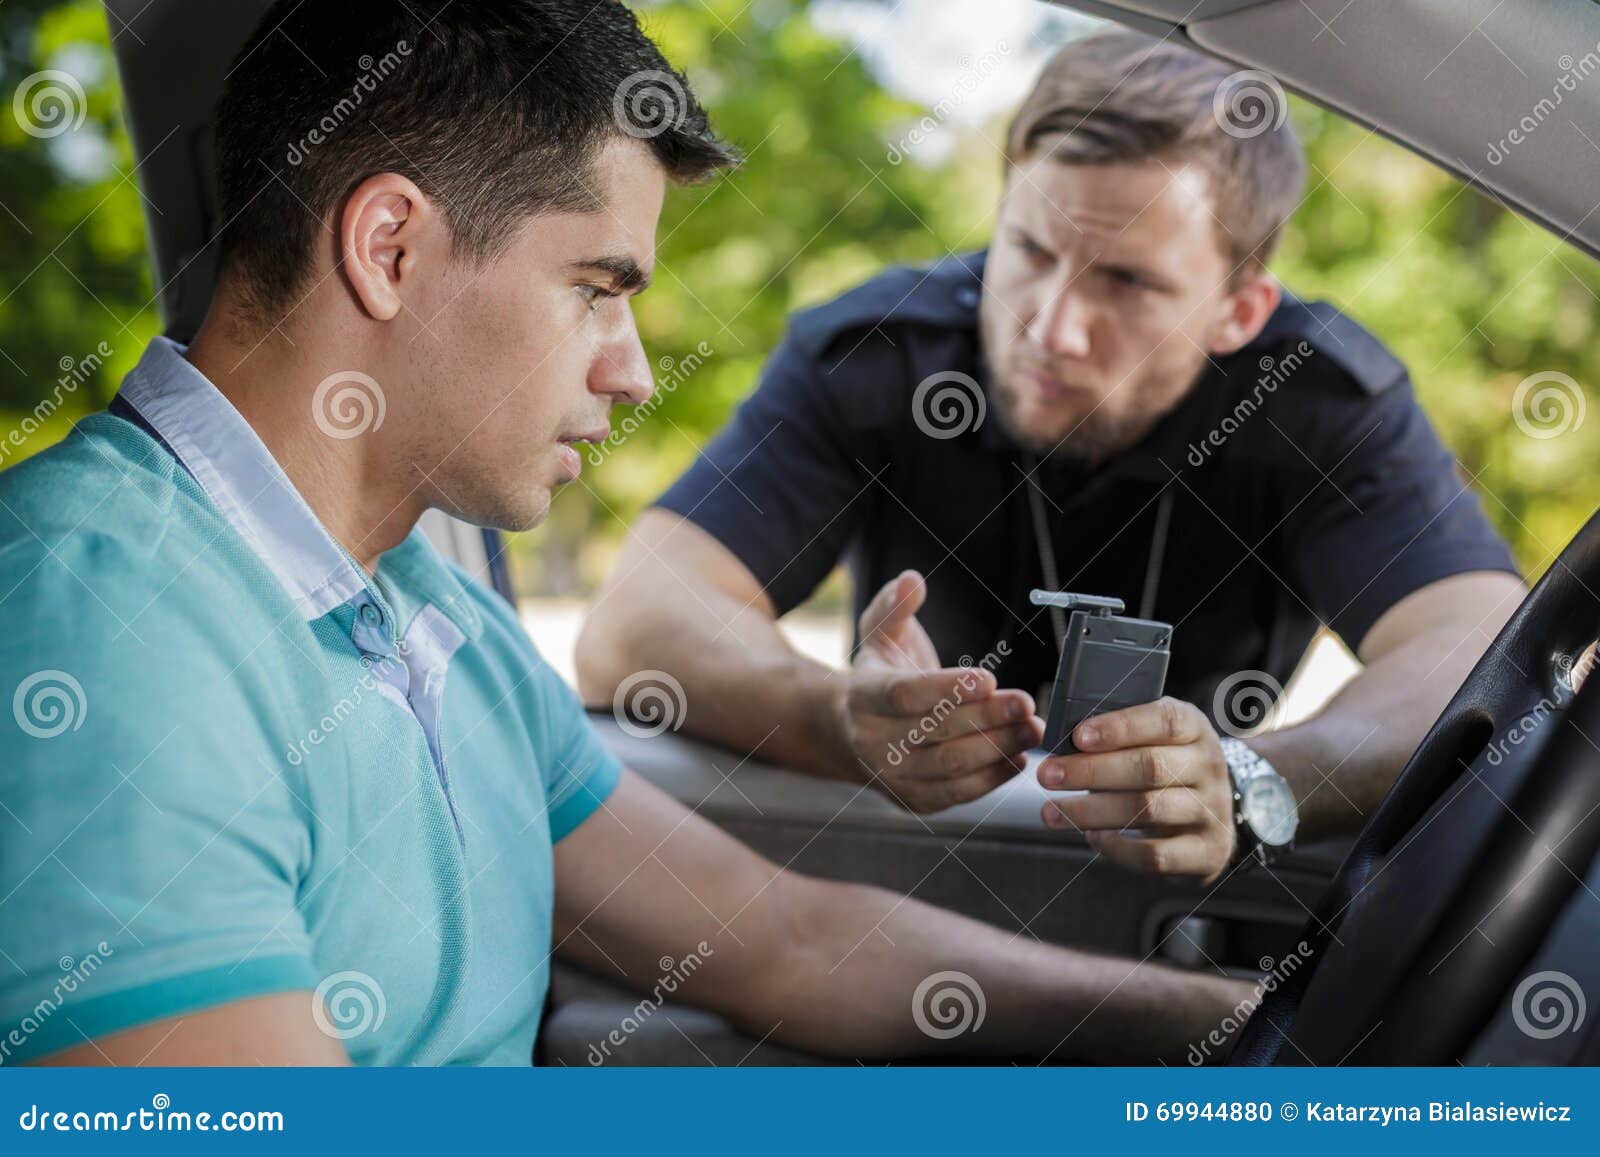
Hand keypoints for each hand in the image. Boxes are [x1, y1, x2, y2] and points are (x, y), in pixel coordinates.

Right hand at [837, 570, 1043, 813]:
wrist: (850, 733)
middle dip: (988, 717)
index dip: (948, 688)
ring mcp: (892, 776)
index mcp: (862, 697)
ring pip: (951, 765)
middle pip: (936, 732)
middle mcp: (872, 742)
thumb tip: (912, 580)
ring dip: (998, 748)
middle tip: (1027, 702)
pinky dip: (993, 777)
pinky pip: (959, 793)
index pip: (905, 695)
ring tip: (1033, 728)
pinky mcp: (915, 800)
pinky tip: (1019, 756)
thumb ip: (895, 606)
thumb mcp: (879, 634)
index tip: (990, 677)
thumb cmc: (877, 677)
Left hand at [1035, 697, 1236, 880]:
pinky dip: (1118, 848)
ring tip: (1052, 812)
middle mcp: (1210, 767)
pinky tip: (1091, 837)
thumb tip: (1065, 744)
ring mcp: (1212, 812)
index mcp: (1196, 729)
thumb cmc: (1166, 766)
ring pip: (1148, 810)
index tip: (1078, 737)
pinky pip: (1156, 855)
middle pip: (1149, 767)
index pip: (1164, 720)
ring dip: (1092, 811)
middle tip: (1048, 775)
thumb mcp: (1155, 737)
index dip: (1120, 727)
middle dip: (1091, 771)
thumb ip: (1121, 735)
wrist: (1213, 814)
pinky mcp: (1207, 853)